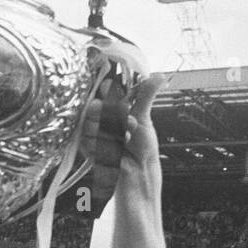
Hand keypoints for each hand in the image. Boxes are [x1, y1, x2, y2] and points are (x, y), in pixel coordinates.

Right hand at [78, 75, 166, 204]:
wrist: (139, 170)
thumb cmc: (142, 145)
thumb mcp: (145, 117)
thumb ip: (146, 95)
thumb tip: (159, 76)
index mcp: (111, 104)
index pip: (101, 90)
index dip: (109, 92)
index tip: (117, 96)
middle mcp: (99, 116)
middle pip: (95, 107)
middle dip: (115, 117)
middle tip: (130, 124)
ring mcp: (92, 131)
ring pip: (94, 125)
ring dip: (114, 134)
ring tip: (126, 140)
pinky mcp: (88, 147)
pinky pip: (92, 141)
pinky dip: (108, 147)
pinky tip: (117, 151)